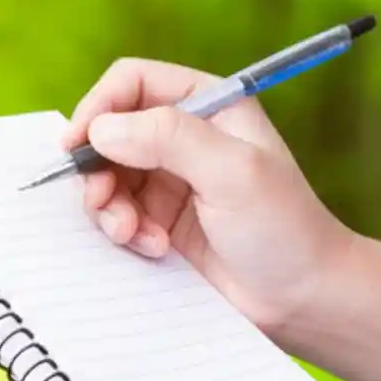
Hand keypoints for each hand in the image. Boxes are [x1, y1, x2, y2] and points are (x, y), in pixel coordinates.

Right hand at [63, 58, 353, 330]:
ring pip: (106, 175)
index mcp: (209, 104)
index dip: (99, 107)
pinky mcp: (159, 217)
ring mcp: (169, 178)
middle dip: (98, 168)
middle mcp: (184, 135)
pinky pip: (116, 213)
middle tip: (102, 202)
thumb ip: (169, 139)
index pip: (132, 82)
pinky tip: (154, 248)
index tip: (77, 145)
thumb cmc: (283, 229)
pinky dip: (123, 230)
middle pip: (109, 131)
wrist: (302, 298)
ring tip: (135, 234)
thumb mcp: (233, 173)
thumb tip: (101, 130)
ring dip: (109, 206)